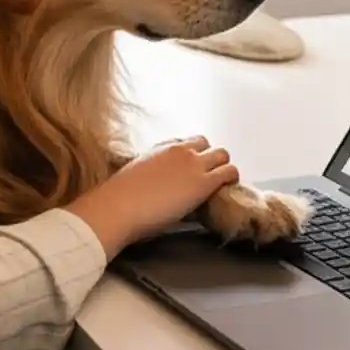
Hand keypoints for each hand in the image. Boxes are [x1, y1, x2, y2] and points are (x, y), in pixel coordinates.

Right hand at [66, 136, 238, 257]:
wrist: (118, 207)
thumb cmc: (118, 197)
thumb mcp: (137, 173)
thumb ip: (154, 171)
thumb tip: (162, 183)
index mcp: (161, 147)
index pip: (186, 142)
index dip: (192, 155)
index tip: (190, 169)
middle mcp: (180, 150)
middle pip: (207, 145)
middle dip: (210, 159)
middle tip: (207, 177)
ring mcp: (194, 164)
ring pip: (223, 154)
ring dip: (223, 167)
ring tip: (219, 185)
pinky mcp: (205, 183)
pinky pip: (229, 172)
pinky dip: (231, 178)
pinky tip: (227, 190)